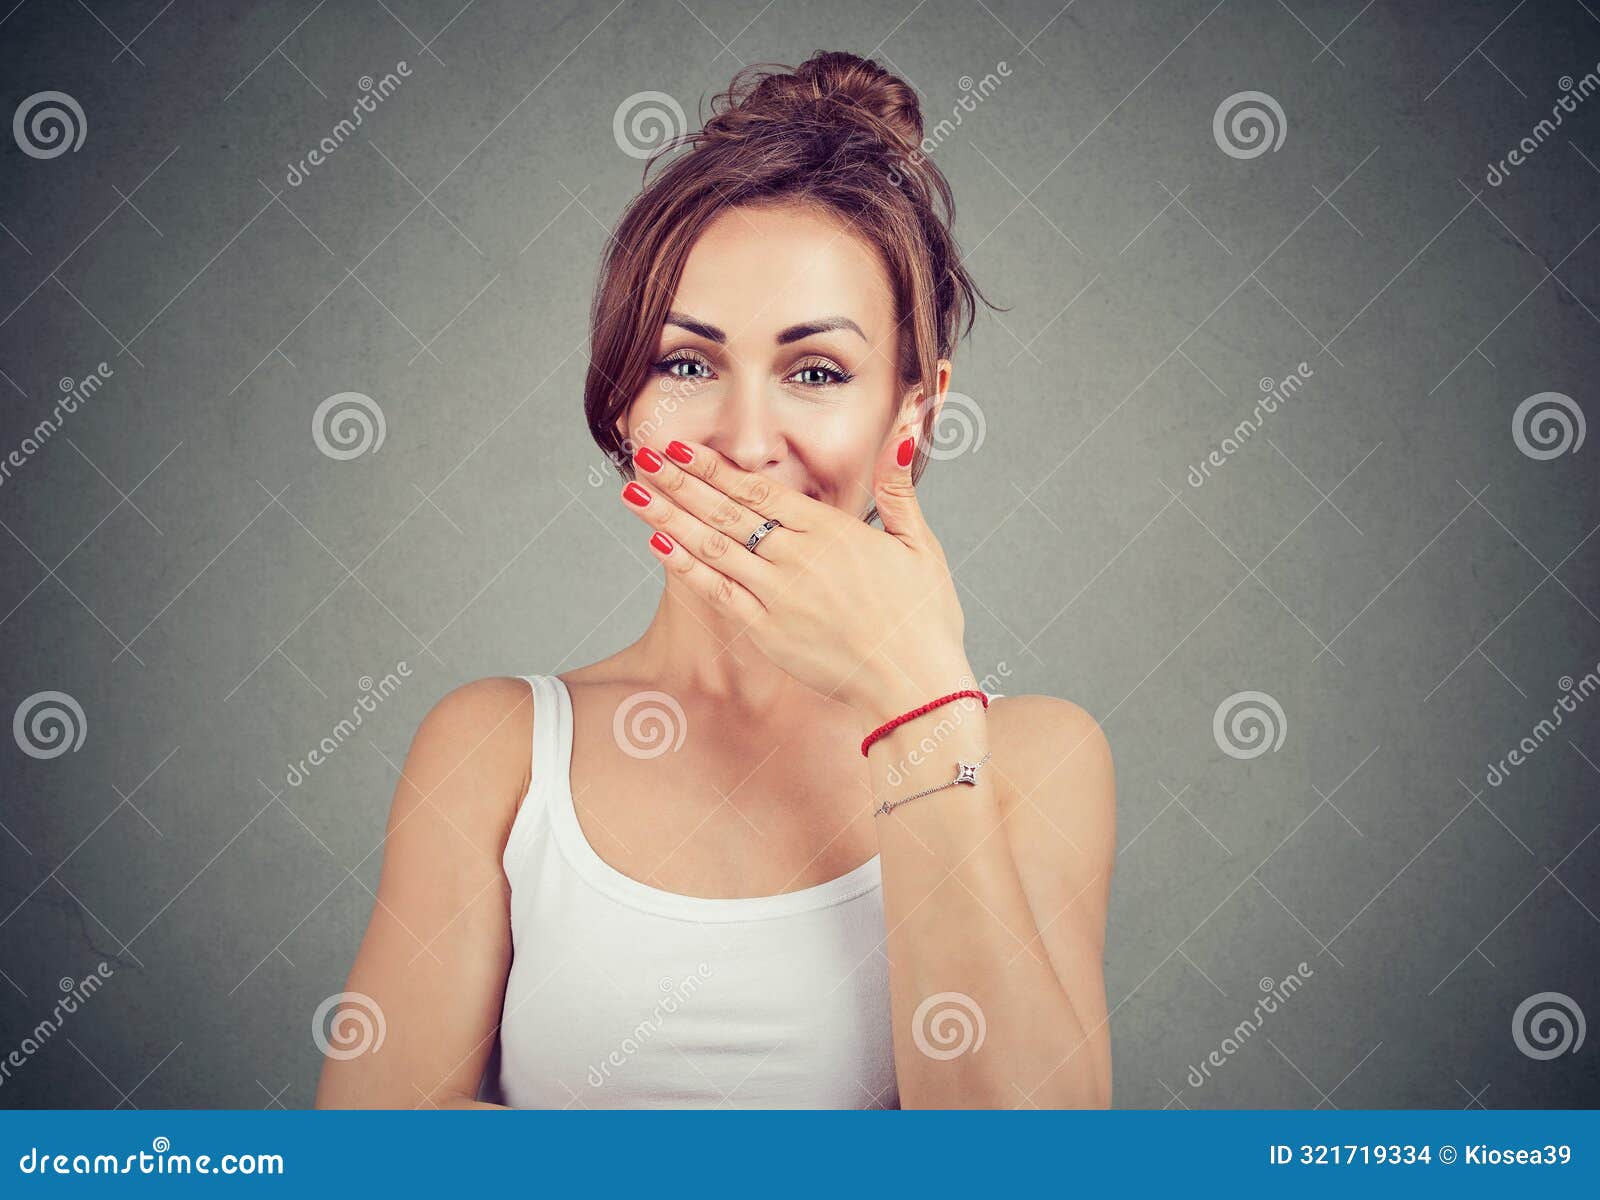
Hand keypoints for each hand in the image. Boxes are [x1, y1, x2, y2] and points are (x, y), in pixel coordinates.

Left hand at [619, 435, 972, 723]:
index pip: (759, 490)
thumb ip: (898, 488)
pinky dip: (686, 566)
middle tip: (643, 455)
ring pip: (713, 547)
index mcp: (832, 531)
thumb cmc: (924, 618)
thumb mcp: (920, 545)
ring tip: (634, 491)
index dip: (715, 467)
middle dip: (680, 482)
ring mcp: (778, 596)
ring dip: (670, 517)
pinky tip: (658, 543)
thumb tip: (905, 431)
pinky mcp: (767, 633)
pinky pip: (717, 592)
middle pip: (726, 512)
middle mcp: (798, 558)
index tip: (682, 447)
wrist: (915, 687)